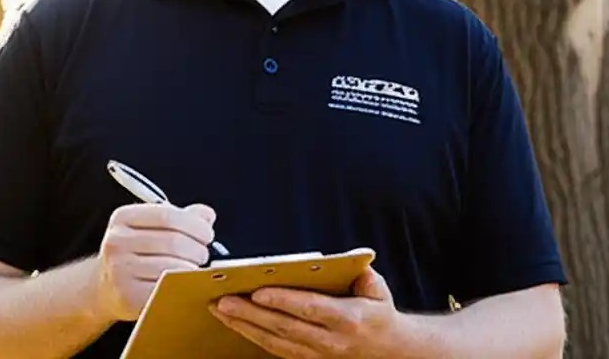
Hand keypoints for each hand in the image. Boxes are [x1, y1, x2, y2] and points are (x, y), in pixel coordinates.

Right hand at [92, 202, 216, 321]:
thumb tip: (206, 215)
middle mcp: (117, 241)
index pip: (167, 215)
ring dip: (192, 269)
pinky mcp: (127, 295)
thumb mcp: (151, 228)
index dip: (194, 224)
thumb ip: (180, 218)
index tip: (207, 233)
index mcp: (123, 218)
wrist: (106, 286)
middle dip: (198, 249)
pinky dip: (181, 286)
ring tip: (193, 269)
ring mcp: (120, 270)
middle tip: (203, 255)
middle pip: (173, 242)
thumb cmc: (134, 254)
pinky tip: (184, 283)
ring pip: (172, 267)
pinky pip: (165, 289)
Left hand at [210, 266, 415, 357]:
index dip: (283, 300)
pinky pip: (274, 349)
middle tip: (223, 301)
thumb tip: (352, 259)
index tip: (258, 292)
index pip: (310, 309)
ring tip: (219, 310)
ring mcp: (317, 355)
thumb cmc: (378, 313)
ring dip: (244, 326)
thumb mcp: (378, 290)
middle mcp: (330, 341)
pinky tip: (234, 323)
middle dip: (250, 314)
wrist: (389, 353)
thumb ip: (363, 272)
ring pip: (274, 341)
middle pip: (284, 327)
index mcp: (348, 320)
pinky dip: (252, 335)